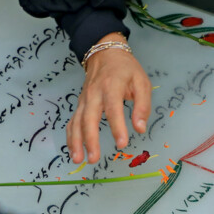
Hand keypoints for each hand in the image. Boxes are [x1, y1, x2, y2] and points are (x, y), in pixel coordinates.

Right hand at [68, 36, 150, 163]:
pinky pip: (72, 121)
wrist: (104, 54)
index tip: (122, 144)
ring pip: (77, 122)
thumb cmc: (126, 70)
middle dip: (90, 139)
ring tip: (78, 159)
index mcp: (111, 86)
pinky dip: (71, 137)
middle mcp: (94, 94)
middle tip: (94, 159)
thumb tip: (140, 128)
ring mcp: (84, 100)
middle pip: (89, 118)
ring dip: (76, 142)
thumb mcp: (141, 82)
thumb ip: (142, 105)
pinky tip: (74, 151)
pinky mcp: (80, 104)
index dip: (117, 126)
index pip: (113, 108)